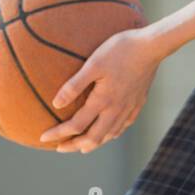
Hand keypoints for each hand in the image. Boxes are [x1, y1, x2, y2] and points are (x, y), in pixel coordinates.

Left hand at [39, 26, 159, 152]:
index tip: (43, 138)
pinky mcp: (138, 104)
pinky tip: (108, 133)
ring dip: (92, 143)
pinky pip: (122, 127)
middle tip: (59, 148)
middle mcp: (116, 110)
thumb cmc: (120, 50)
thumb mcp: (93, 63)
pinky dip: (110, 135)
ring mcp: (129, 108)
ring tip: (80, 146)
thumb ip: (74, 85)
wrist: (151, 46)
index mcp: (103, 101)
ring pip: (109, 136)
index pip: (76, 125)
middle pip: (92, 138)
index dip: (58, 134)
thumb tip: (56, 104)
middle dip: (73, 146)